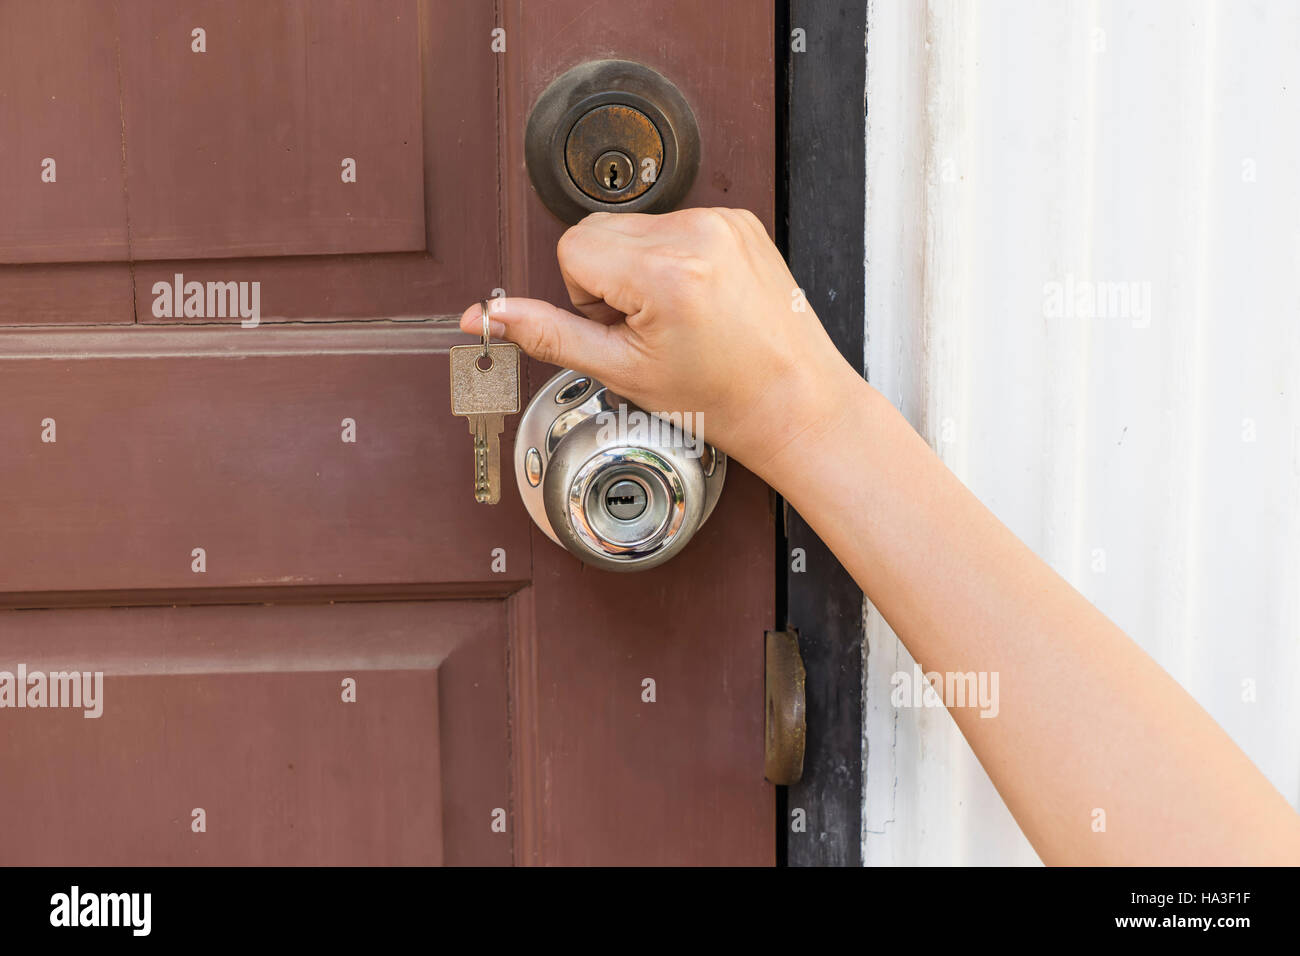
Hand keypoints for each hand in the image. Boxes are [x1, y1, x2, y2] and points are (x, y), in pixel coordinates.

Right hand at [458, 208, 859, 477]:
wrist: (793, 401)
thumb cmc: (720, 398)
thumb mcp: (622, 372)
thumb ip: (547, 334)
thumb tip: (488, 316)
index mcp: (664, 272)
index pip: (572, 247)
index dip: (585, 295)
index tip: (621, 327)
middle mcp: (696, 234)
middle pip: (598, 230)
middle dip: (607, 280)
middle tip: (647, 327)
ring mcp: (722, 221)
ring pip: (634, 227)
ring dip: (639, 268)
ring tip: (677, 316)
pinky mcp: (738, 219)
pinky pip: (674, 223)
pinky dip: (673, 258)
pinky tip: (698, 299)